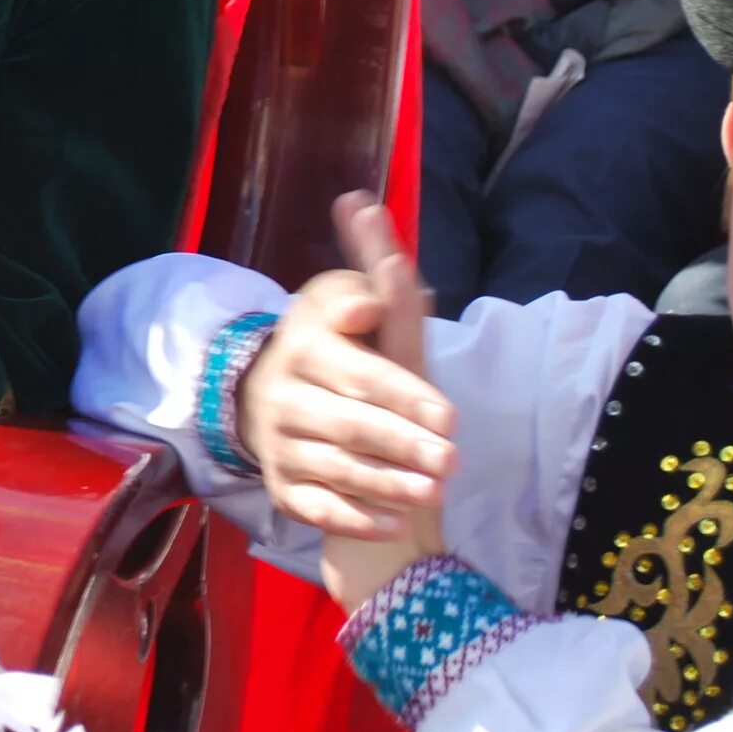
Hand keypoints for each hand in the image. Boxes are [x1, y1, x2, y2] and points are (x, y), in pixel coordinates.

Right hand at [240, 193, 456, 544]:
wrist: (294, 420)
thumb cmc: (343, 360)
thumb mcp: (357, 314)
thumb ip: (373, 273)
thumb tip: (364, 206)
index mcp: (305, 347)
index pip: (360, 373)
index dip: (404, 395)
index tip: (448, 416)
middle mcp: (286, 398)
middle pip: (353, 425)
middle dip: (404, 443)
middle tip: (450, 461)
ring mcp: (282, 448)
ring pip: (339, 470)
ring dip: (388, 484)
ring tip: (433, 492)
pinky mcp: (285, 492)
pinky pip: (318, 511)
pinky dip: (354, 519)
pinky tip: (391, 525)